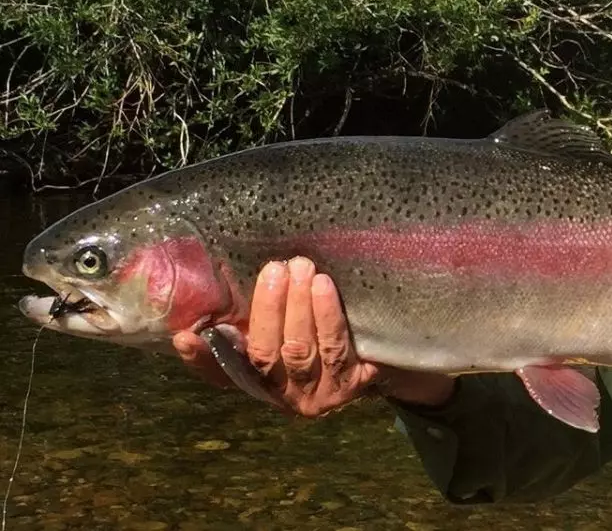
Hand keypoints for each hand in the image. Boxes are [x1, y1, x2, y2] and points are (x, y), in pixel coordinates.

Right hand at [173, 256, 455, 416]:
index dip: (203, 358)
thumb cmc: (313, 332)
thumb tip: (204, 298)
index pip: (222, 373)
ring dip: (299, 307)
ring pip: (301, 350)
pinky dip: (329, 315)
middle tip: (276, 268)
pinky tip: (324, 286)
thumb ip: (243, 318)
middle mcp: (283, 394)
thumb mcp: (278, 327)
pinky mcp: (352, 382)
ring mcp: (319, 392)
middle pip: (265, 354)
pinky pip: (339, 347)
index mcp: (257, 382)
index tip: (185, 335)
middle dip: (268, 308)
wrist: (375, 355)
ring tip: (302, 268)